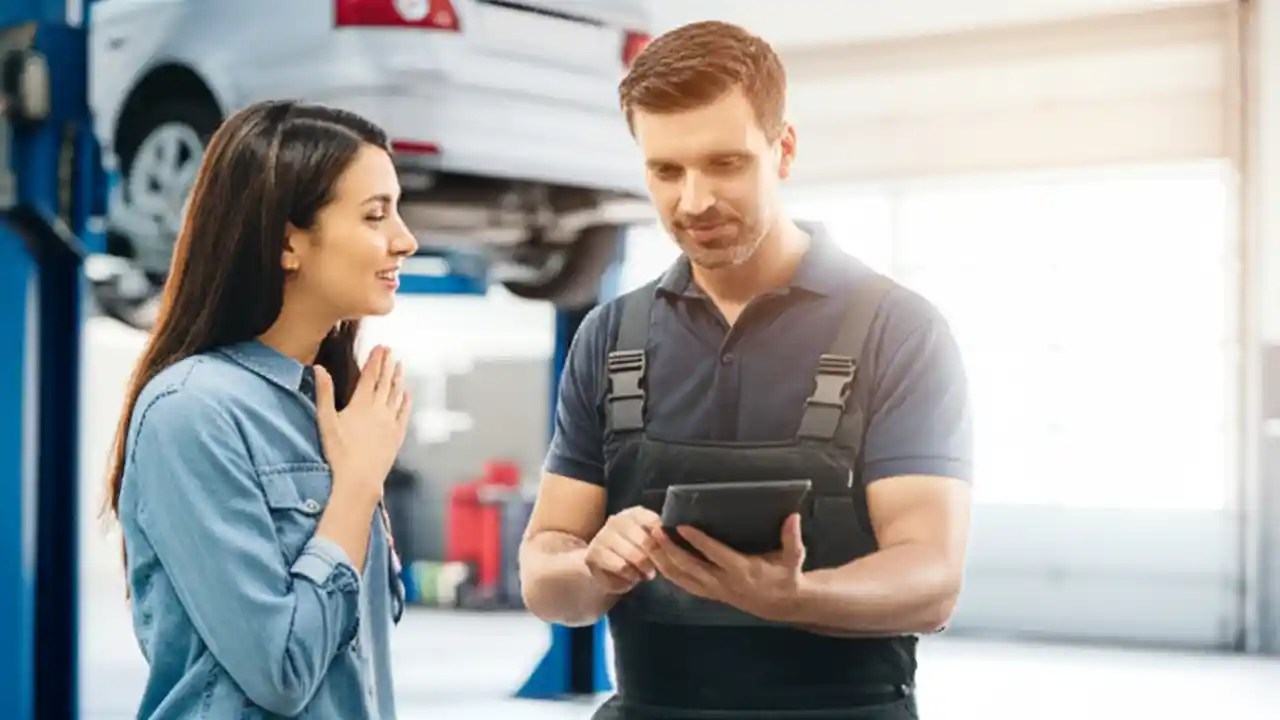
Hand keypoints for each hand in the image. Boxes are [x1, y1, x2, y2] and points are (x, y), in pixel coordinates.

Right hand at [314, 346, 411, 503]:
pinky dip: (406, 401)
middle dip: (388, 365)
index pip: (370, 376)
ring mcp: (390, 423)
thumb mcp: (326, 421)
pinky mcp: (396, 436)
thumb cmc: (338, 453)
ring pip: (397, 395)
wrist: (359, 480)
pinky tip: (407, 394)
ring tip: (400, 365)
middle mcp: (379, 410)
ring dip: (398, 379)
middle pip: (385, 382)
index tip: (380, 347)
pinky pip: (404, 413)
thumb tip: (318, 368)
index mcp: (361, 404)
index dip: (376, 360)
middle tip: (391, 351)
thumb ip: (323, 393)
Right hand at [584, 507, 661, 595]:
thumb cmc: (635, 553)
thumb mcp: (651, 542)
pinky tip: (630, 577)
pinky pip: (621, 568)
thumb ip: (662, 538)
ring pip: (634, 556)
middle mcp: (617, 520)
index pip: (655, 523)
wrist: (606, 568)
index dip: (663, 541)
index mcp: (635, 513)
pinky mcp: (594, 554)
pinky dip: (630, 576)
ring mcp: (603, 535)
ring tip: (644, 574)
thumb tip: (676, 540)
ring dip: (643, 570)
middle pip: (646, 541)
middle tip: (655, 568)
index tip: (666, 552)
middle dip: (654, 559)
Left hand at [648, 513, 805, 620]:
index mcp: (742, 570)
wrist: (782, 604)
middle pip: (691, 567)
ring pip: (683, 578)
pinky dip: (669, 574)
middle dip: (671, 550)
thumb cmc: (786, 576)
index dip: (698, 541)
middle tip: (655, 532)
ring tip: (648, 544)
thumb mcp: (794, 558)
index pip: (715, 554)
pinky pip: (685, 585)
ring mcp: (715, 590)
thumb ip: (792, 538)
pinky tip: (656, 560)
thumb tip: (793, 516)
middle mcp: (725, 582)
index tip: (682, 526)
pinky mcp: (710, 594)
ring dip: (664, 562)